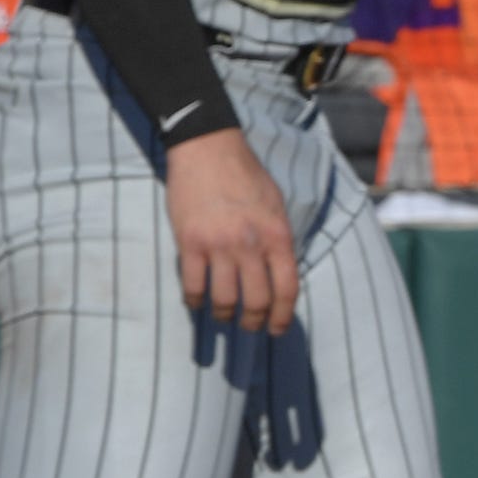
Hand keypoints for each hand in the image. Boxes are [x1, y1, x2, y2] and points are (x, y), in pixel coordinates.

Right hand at [165, 127, 298, 334]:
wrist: (208, 148)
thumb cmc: (246, 175)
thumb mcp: (277, 205)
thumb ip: (279, 239)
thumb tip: (279, 274)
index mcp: (278, 235)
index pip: (287, 289)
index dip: (283, 316)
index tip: (277, 329)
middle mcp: (251, 244)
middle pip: (256, 301)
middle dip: (254, 322)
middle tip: (249, 327)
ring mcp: (219, 245)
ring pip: (224, 300)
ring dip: (225, 316)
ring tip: (224, 316)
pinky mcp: (190, 242)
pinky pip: (192, 285)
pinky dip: (195, 300)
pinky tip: (197, 301)